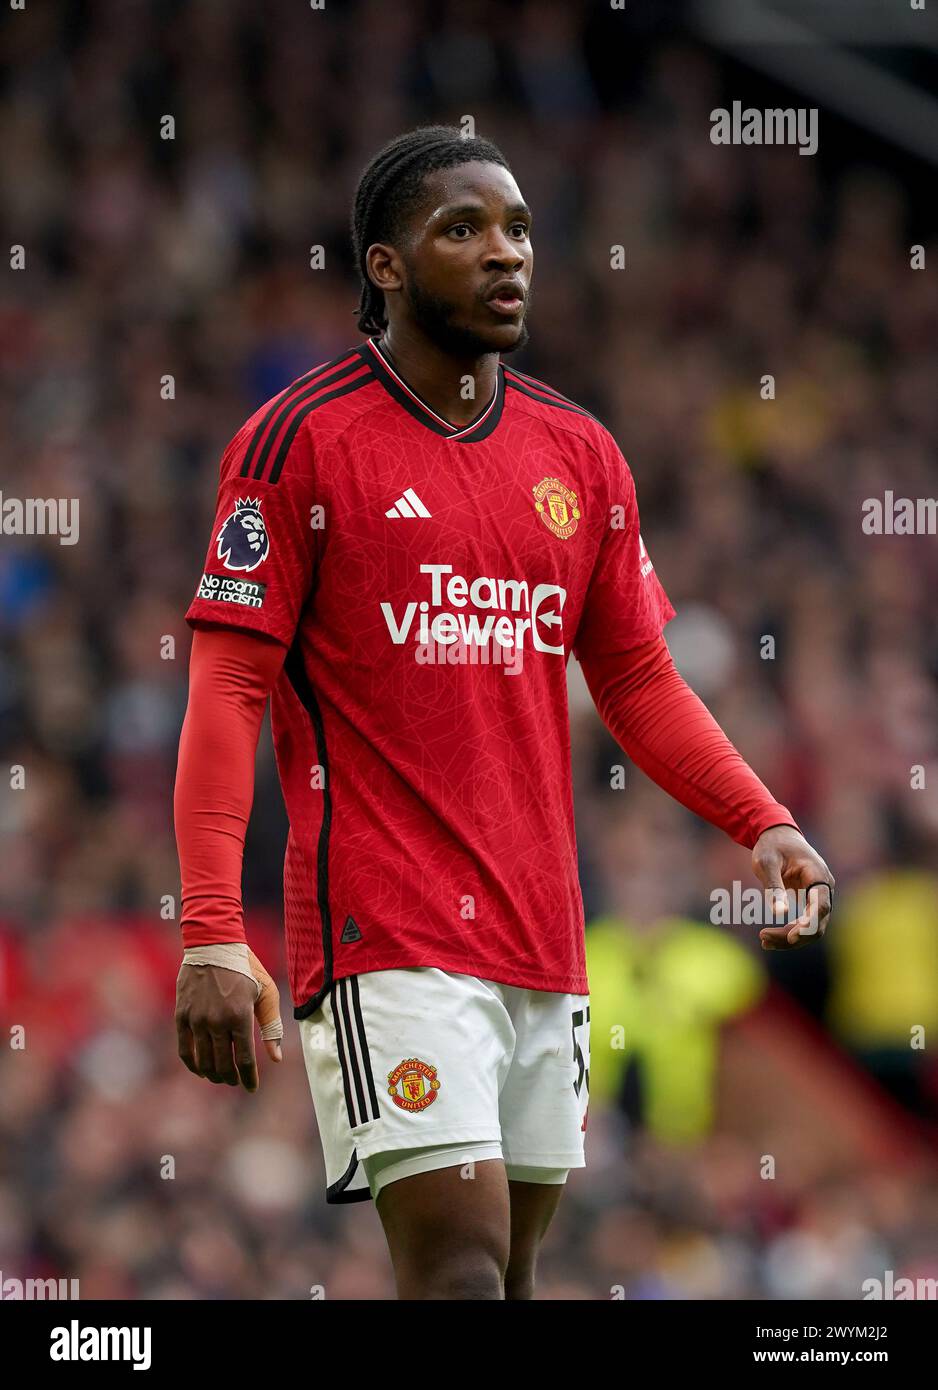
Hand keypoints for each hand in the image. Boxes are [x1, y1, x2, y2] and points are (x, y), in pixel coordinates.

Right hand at [175, 948, 282, 1090]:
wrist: (214, 946)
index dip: (249, 1078)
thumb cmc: (246, 969)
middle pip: (223, 1064)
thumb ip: (272, 1026)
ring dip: (213, 1074)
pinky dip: (193, 1064)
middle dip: (231, 1078)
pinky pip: (184, 1049)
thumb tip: (276, 1059)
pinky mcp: (182, 1016)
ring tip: (221, 1077)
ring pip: (204, 1061)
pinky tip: (201, 1069)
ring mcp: (197, 1019)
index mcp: (240, 1016)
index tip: (252, 1088)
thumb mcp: (266, 993)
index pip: (245, 1060)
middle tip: (236, 1081)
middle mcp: (216, 1021)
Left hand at [751, 825, 833, 950]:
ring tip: (763, 940)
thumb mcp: (767, 863)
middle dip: (793, 935)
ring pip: (811, 927)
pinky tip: (768, 939)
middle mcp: (823, 888)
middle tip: (763, 937)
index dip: (809, 923)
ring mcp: (819, 897)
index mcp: (818, 874)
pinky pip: (803, 923)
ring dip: (789, 937)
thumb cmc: (771, 846)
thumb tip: (780, 913)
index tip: (792, 937)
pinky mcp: (809, 903)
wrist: (777, 836)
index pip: (821, 905)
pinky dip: (788, 932)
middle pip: (817, 922)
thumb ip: (774, 887)